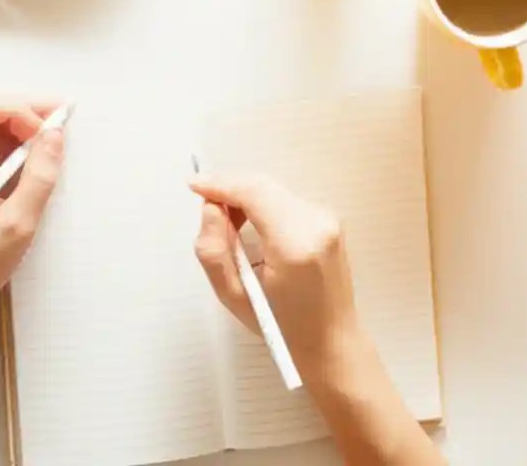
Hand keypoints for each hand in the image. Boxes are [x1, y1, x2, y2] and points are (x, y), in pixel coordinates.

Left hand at [0, 95, 65, 322]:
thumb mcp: (18, 225)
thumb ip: (39, 177)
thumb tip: (54, 137)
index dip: (17, 109)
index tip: (45, 133)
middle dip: (20, 110)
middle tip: (56, 121)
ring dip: (15, 127)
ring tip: (48, 140)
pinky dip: (6, 146)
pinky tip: (28, 162)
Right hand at [190, 173, 357, 364]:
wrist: (331, 341)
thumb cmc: (282, 326)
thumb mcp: (232, 296)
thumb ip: (213, 249)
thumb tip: (211, 209)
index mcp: (295, 245)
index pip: (254, 192)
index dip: (220, 184)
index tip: (195, 187)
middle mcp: (317, 224)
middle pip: (263, 186)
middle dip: (231, 190)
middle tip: (210, 215)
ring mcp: (328, 220)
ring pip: (274, 190)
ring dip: (247, 198)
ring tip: (231, 229)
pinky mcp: (330, 221)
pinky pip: (287, 200)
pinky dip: (264, 205)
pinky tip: (253, 229)